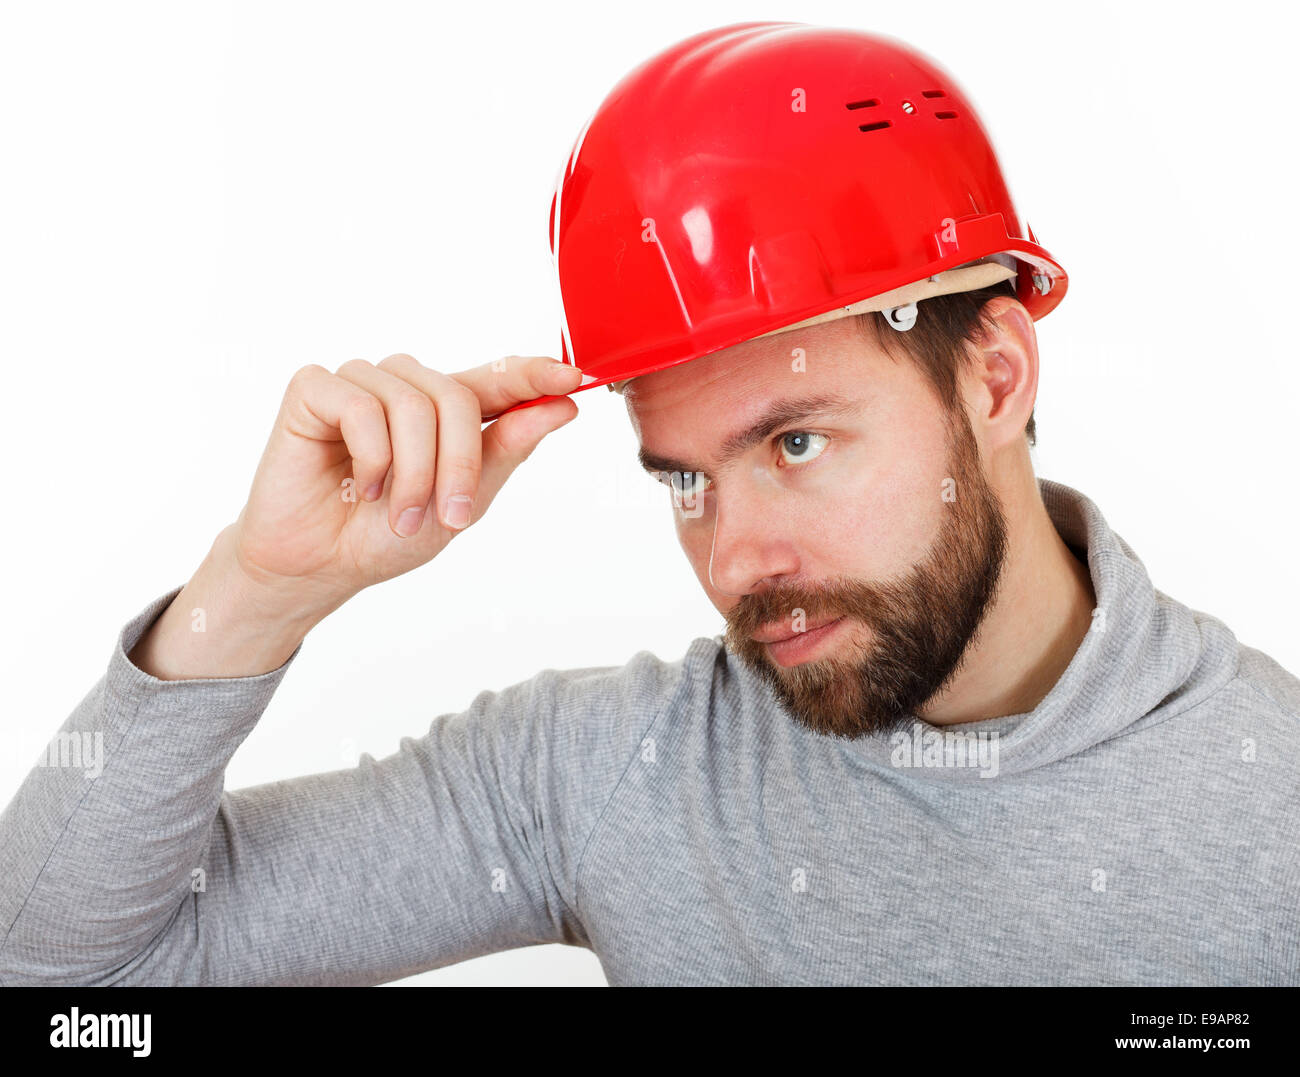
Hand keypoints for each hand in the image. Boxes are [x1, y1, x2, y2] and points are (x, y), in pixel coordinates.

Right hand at [227, 353, 581, 618]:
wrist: (319, 565)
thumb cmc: (384, 534)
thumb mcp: (463, 501)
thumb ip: (506, 450)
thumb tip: (560, 406)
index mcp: (445, 409)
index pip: (497, 377)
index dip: (534, 373)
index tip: (573, 377)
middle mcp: (405, 386)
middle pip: (456, 395)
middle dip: (458, 464)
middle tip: (447, 516)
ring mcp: (360, 382)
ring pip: (411, 403)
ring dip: (412, 471)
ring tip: (395, 511)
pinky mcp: (315, 388)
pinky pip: (361, 407)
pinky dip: (370, 456)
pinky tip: (358, 486)